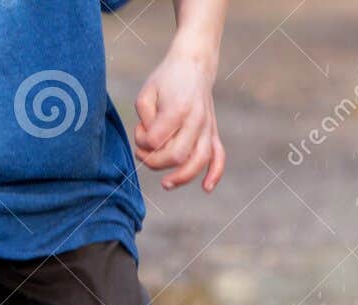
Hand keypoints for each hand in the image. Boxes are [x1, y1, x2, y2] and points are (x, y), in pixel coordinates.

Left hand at [134, 47, 224, 191]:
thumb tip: (151, 144)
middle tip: (143, 154)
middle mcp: (196, 120)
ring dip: (181, 178)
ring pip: (198, 162)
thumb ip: (144, 118)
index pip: (156, 140)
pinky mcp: (213, 132)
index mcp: (177, 109)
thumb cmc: (167, 79)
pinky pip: (219, 156)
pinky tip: (206, 188)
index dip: (142, 143)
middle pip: (176, 156)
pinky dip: (215, 174)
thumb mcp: (146, 92)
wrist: (194, 63)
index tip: (139, 133)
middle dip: (155, 162)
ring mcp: (207, 127)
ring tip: (166, 184)